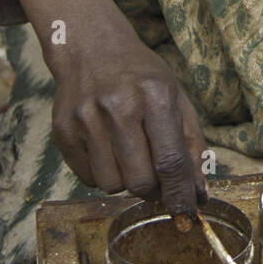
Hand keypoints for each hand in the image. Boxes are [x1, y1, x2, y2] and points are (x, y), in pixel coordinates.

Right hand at [48, 19, 207, 216]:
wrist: (91, 48)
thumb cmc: (142, 77)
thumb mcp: (176, 99)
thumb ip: (192, 147)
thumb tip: (199, 196)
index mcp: (154, 96)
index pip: (170, 162)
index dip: (180, 196)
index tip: (186, 215)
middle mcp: (118, 107)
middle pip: (140, 181)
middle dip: (153, 189)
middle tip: (156, 177)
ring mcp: (86, 119)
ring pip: (112, 185)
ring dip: (126, 181)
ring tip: (129, 154)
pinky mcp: (62, 131)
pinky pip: (87, 178)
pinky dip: (103, 174)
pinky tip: (107, 148)